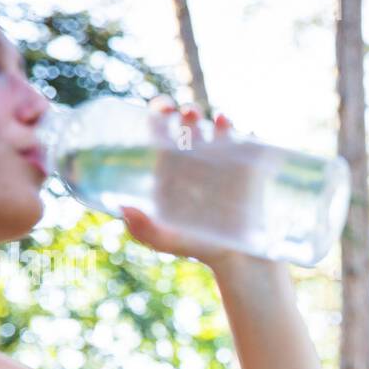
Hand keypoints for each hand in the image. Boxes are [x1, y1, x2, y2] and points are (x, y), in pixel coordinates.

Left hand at [120, 95, 240, 267]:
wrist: (237, 258)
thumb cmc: (197, 248)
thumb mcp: (166, 241)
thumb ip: (144, 230)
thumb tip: (124, 209)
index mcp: (170, 169)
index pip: (161, 134)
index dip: (159, 116)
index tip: (161, 110)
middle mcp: (193, 161)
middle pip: (187, 127)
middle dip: (186, 114)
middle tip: (187, 115)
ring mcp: (220, 163)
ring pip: (213, 130)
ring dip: (211, 118)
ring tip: (214, 120)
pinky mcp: (244, 168)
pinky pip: (240, 142)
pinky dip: (234, 129)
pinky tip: (228, 125)